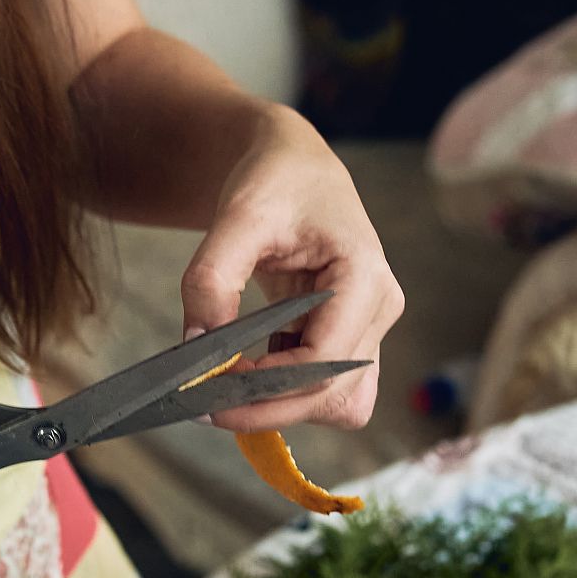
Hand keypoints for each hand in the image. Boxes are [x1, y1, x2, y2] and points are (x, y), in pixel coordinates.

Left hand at [181, 105, 403, 430]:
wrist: (295, 169)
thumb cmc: (277, 183)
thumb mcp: (237, 218)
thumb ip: (212, 278)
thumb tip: (196, 344)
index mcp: (365, 276)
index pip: (325, 360)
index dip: (269, 385)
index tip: (214, 388)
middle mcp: (380, 308)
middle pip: (332, 394)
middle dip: (268, 408)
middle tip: (206, 404)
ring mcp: (371, 328)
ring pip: (338, 405)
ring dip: (284, 407)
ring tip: (232, 382)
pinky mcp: (352, 339)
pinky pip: (328, 391)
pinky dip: (289, 394)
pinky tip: (252, 367)